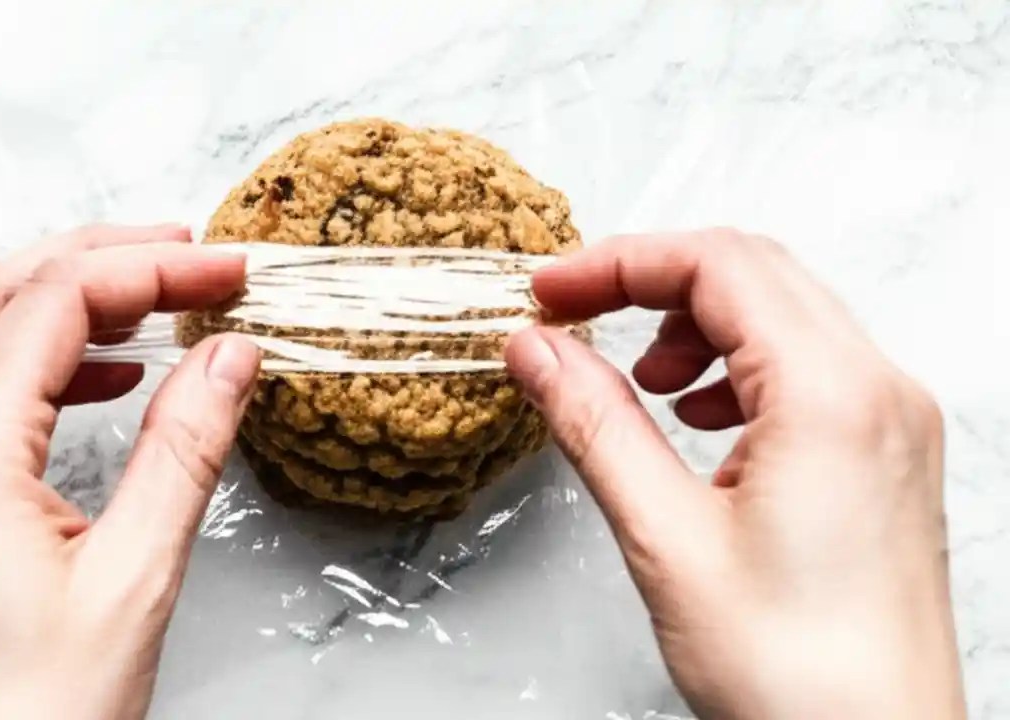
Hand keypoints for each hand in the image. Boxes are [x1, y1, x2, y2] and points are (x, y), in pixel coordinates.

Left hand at [0, 224, 260, 719]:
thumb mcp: (135, 580)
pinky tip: (106, 379)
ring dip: (66, 298)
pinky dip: (43, 359)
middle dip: (100, 257)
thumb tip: (230, 356)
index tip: (230, 270)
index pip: (56, 303)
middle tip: (191, 254)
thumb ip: (185, 450)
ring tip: (158, 301)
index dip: (153, 269)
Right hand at [505, 229, 964, 719]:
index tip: (550, 291)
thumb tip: (539, 349)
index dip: (619, 262)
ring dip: (698, 325)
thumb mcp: (665, 538)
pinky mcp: (886, 458)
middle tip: (573, 314)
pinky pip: (810, 371)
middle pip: (755, 274)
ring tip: (637, 380)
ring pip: (785, 316)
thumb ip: (594, 425)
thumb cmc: (796, 674)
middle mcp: (880, 393)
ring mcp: (892, 424)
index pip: (718, 266)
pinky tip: (696, 421)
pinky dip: (738, 370)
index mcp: (833, 397)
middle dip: (653, 282)